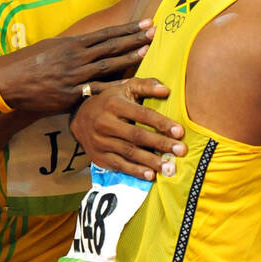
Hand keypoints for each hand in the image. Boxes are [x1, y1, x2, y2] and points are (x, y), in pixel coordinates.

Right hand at [0, 21, 155, 114]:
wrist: (8, 81)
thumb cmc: (29, 63)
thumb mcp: (52, 47)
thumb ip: (74, 46)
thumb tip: (92, 42)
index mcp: (72, 44)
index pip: (106, 34)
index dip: (127, 29)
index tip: (145, 23)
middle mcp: (75, 57)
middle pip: (111, 47)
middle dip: (134, 39)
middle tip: (154, 32)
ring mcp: (74, 76)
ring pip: (107, 66)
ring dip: (128, 58)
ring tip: (146, 51)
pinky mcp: (70, 94)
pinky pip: (96, 90)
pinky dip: (113, 88)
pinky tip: (129, 86)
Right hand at [70, 77, 185, 179]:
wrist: (80, 117)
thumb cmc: (111, 101)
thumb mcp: (125, 88)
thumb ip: (146, 86)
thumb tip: (166, 90)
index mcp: (114, 105)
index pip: (142, 114)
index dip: (161, 123)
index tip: (179, 132)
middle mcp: (105, 123)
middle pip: (137, 135)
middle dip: (161, 144)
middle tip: (181, 151)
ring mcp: (100, 142)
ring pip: (129, 152)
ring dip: (151, 161)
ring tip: (170, 168)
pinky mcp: (99, 157)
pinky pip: (119, 165)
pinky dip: (135, 171)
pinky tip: (150, 175)